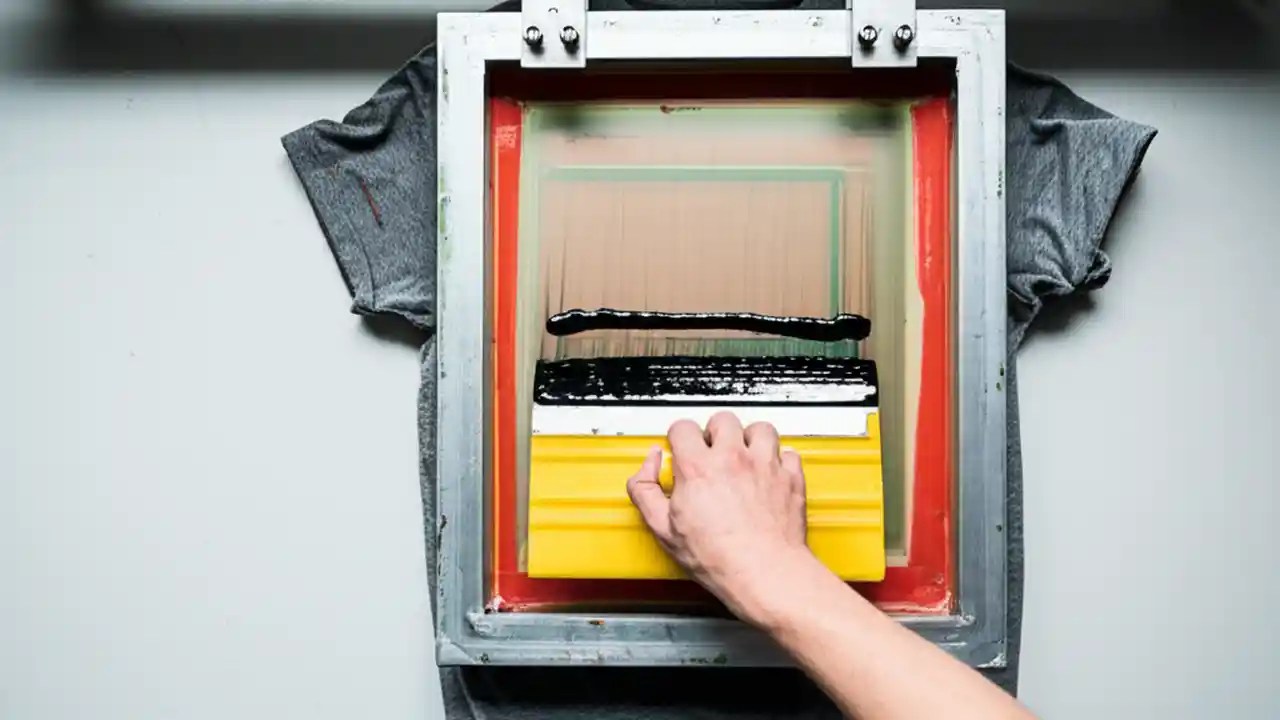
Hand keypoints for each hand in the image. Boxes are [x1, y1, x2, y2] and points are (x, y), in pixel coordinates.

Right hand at [626, 411, 811, 624]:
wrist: (764, 573)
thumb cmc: (718, 558)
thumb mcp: (662, 529)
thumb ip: (645, 490)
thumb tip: (649, 464)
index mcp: (698, 467)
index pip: (683, 427)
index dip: (679, 438)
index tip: (682, 450)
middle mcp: (733, 458)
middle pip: (723, 420)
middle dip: (714, 433)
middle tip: (713, 453)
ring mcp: (766, 465)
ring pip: (760, 429)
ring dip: (750, 439)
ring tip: (744, 456)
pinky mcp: (791, 478)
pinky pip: (789, 453)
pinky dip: (780, 460)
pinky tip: (770, 473)